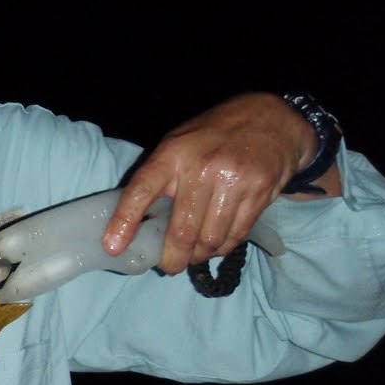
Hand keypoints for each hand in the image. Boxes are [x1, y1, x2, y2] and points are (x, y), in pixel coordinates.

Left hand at [102, 92, 337, 273]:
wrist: (270, 118)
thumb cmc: (213, 135)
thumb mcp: (178, 143)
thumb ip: (159, 177)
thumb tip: (134, 220)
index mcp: (173, 154)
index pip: (142, 190)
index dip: (124, 221)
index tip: (113, 247)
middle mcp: (202, 168)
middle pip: (181, 232)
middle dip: (171, 258)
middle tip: (169, 265)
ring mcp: (233, 181)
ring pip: (210, 240)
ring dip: (198, 255)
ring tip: (193, 254)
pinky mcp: (260, 193)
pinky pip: (235, 236)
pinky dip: (221, 248)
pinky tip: (215, 244)